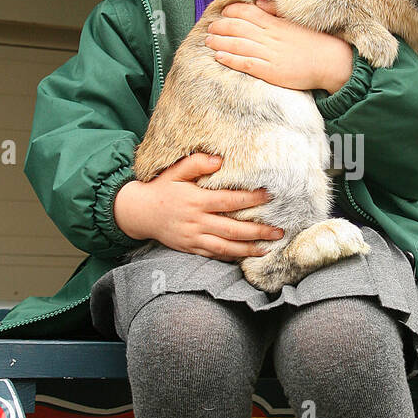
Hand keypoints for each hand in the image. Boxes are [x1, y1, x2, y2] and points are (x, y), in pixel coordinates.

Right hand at [113, 155, 285, 257]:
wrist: (138, 213)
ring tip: (268, 248)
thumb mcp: (174, 171)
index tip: (269, 196)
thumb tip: (219, 160)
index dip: (250, 200)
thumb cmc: (160, 189)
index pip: (229, 201)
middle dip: (258, 231)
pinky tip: (246, 256)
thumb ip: (196, 163)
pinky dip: (231, 257)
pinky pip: (214, 255)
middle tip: (278, 231)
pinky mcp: (191, 248)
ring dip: (249, 249)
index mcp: (196, 201)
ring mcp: (194, 238)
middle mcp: (197, 222)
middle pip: (233, 229)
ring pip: (226, 247)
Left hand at [204, 0, 353, 92]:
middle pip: (239, 28)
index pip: (249, 13)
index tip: (223, 12)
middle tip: (211, 27)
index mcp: (276, 23)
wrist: (331, 62)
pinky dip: (230, 59)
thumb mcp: (296, 22)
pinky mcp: (271, 71)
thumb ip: (276, 13)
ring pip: (238, 44)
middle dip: (221, 26)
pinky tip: (219, 56)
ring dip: (220, 41)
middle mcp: (270, 37)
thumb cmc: (315, 42)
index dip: (233, 12)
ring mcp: (270, 54)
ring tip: (209, 40)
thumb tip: (260, 4)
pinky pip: (246, 64)